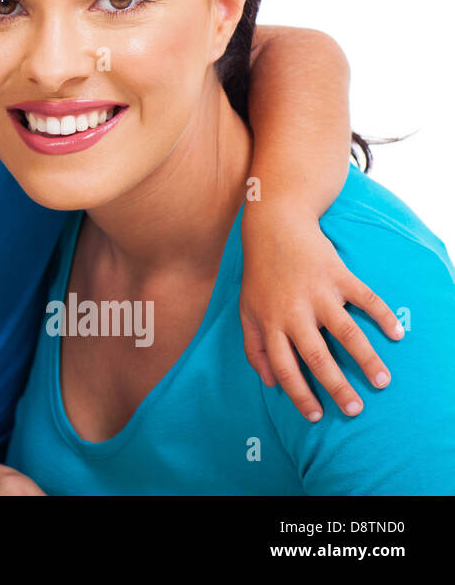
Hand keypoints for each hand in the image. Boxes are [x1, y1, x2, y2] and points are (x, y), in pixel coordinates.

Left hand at [240, 201, 402, 420]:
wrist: (274, 227)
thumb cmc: (260, 275)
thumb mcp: (247, 311)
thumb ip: (254, 347)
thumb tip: (269, 382)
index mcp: (270, 322)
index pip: (283, 367)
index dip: (298, 394)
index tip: (315, 416)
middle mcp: (294, 311)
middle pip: (316, 357)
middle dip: (336, 386)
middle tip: (354, 410)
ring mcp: (318, 293)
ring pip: (346, 333)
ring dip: (366, 359)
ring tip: (382, 382)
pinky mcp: (338, 275)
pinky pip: (365, 299)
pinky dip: (382, 316)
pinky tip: (396, 334)